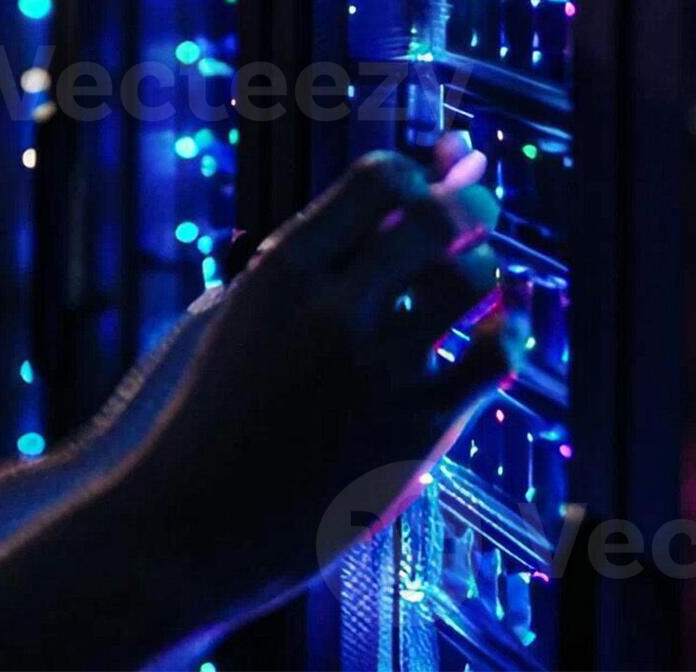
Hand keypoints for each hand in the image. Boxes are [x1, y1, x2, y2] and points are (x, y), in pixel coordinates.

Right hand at [108, 136, 520, 610]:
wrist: (190, 522)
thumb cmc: (218, 405)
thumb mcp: (250, 308)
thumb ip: (328, 246)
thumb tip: (412, 174)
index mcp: (279, 273)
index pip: (379, 180)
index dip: (414, 175)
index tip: (419, 191)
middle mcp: (332, 313)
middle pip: (435, 220)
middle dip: (468, 206)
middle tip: (473, 214)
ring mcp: (377, 373)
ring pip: (471, 281)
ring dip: (484, 268)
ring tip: (473, 278)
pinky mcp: (415, 433)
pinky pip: (495, 361)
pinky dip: (505, 336)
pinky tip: (489, 336)